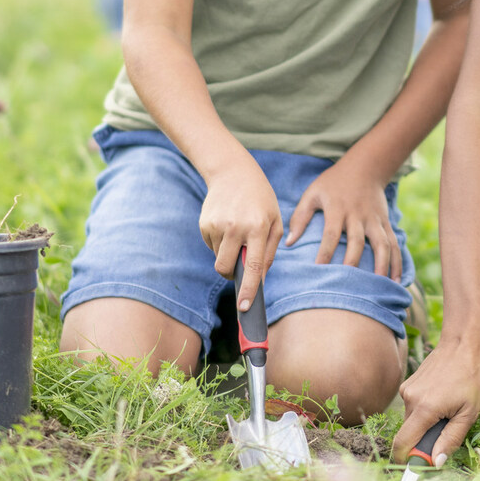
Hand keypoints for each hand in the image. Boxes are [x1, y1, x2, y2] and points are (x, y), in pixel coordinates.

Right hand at [198, 158, 281, 310]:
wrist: (233, 172)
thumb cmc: (260, 201)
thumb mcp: (274, 222)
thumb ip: (268, 252)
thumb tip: (259, 280)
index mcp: (258, 227)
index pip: (252, 266)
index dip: (248, 289)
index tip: (244, 307)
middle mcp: (236, 227)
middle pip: (226, 268)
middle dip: (231, 274)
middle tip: (239, 263)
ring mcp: (217, 225)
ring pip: (218, 258)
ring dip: (228, 253)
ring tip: (237, 231)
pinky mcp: (204, 223)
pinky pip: (211, 246)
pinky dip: (219, 243)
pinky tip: (226, 224)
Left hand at [283, 160, 402, 280]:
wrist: (365, 167)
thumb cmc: (333, 183)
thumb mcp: (313, 193)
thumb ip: (300, 216)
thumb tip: (289, 242)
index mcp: (338, 209)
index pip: (331, 234)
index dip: (325, 252)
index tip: (319, 270)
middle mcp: (358, 215)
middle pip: (357, 241)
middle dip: (353, 261)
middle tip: (348, 282)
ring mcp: (375, 220)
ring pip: (381, 244)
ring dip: (382, 264)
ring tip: (381, 285)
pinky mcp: (386, 223)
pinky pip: (394, 244)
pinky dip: (397, 262)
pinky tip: (396, 280)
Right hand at [391, 332, 479, 463]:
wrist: (465, 343)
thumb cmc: (473, 377)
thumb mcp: (469, 413)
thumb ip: (451, 439)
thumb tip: (436, 462)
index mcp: (424, 409)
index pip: (403, 443)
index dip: (407, 459)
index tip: (418, 468)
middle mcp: (410, 399)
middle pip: (409, 433)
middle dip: (425, 439)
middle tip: (449, 429)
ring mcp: (407, 389)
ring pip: (413, 420)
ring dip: (427, 423)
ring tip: (450, 408)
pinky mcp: (409, 383)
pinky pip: (415, 406)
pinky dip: (426, 410)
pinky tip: (444, 397)